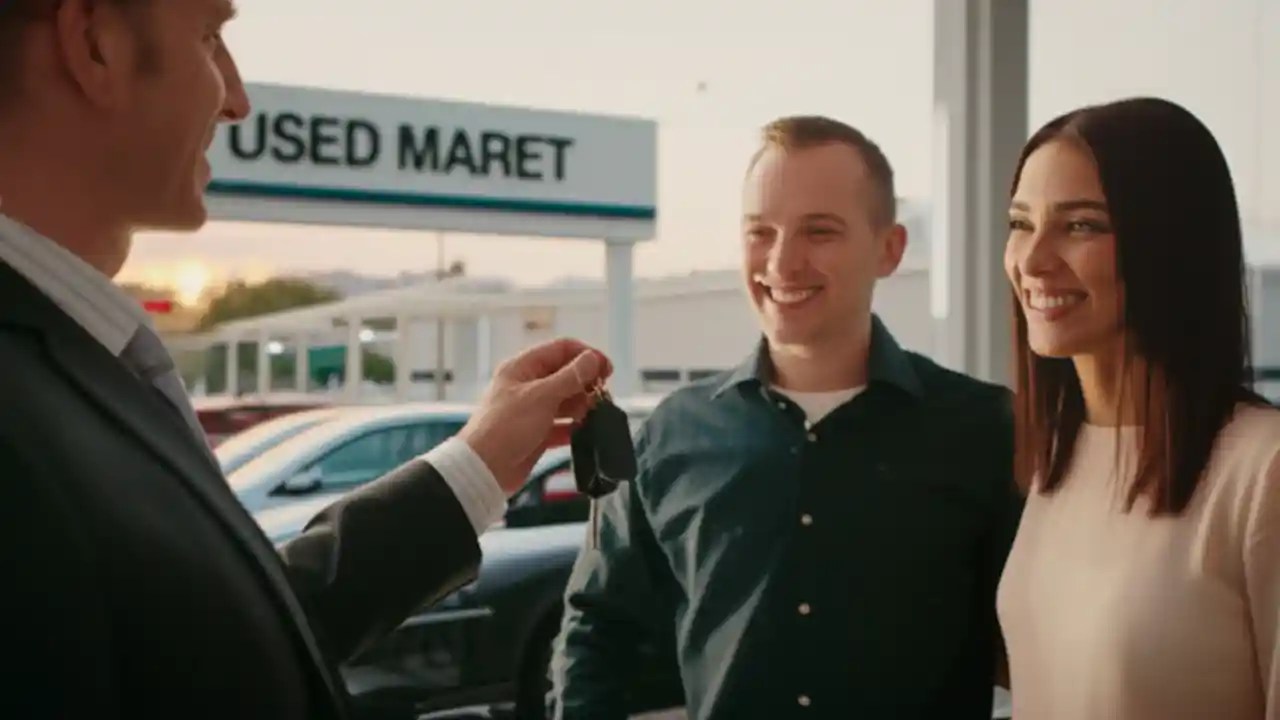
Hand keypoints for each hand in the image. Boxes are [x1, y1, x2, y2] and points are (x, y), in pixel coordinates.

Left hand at [458, 337, 611, 494]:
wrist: (484, 469)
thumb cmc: (507, 427)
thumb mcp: (541, 397)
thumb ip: (570, 377)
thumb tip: (593, 359)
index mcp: (523, 367)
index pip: (561, 349)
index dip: (586, 355)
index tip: (607, 370)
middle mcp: (527, 385)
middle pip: (566, 375)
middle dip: (587, 383)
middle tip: (603, 396)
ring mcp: (532, 410)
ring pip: (566, 400)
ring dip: (583, 405)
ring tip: (596, 415)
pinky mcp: (537, 433)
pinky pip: (562, 424)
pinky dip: (574, 426)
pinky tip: (585, 431)